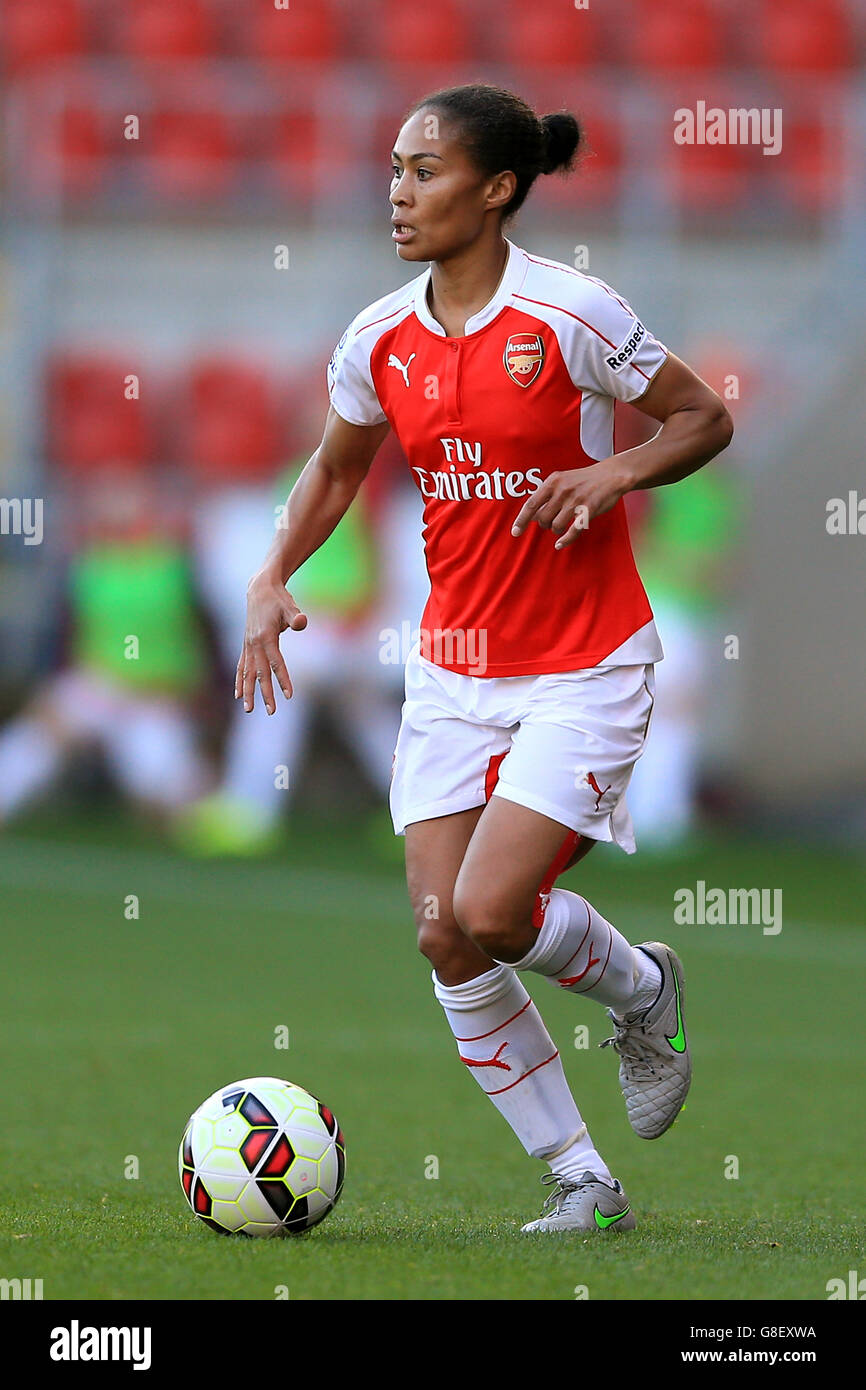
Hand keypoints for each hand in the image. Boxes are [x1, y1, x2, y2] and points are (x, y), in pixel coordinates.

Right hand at [235, 572, 306, 714]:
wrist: (260, 589)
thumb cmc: (279, 599)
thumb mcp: (289, 606)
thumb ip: (295, 616)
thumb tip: (301, 622)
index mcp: (266, 636)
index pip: (276, 663)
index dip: (283, 679)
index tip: (289, 695)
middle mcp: (254, 643)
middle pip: (260, 673)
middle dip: (265, 693)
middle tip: (271, 711)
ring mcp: (248, 645)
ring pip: (248, 673)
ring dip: (248, 691)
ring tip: (248, 709)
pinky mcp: (246, 645)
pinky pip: (241, 667)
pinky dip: (240, 680)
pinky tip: (239, 695)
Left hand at [511, 460, 627, 549]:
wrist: (611, 475)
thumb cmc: (583, 480)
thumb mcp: (562, 480)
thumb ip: (546, 494)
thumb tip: (529, 515)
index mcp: (553, 482)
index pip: (531, 504)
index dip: (521, 520)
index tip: (515, 533)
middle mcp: (562, 490)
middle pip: (543, 519)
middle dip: (545, 524)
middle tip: (553, 520)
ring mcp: (576, 501)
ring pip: (556, 526)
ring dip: (557, 529)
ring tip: (563, 524)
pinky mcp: (589, 510)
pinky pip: (572, 531)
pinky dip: (564, 540)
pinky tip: (559, 544)